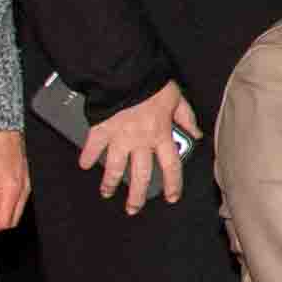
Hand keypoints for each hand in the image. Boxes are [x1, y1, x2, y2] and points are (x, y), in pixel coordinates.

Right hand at [81, 81, 201, 214]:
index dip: (173, 184)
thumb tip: (197, 134)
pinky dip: (87, 156)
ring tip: (106, 193)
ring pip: (115, 168)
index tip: (172, 197)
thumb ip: (187, 118)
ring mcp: (119, 137)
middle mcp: (140, 141)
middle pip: (141, 175)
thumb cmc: (153, 83)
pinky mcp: (101, 129)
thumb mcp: (178, 98)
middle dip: (137, 195)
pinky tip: (84, 165)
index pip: (171, 165)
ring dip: (110, 182)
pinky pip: (93, 146)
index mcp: (161, 134)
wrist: (127, 74)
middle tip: (133, 208)